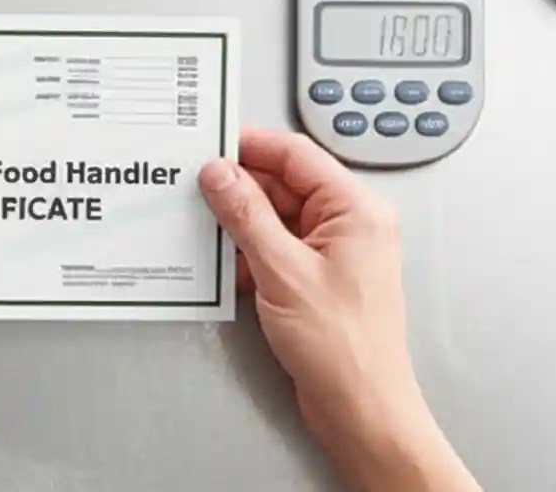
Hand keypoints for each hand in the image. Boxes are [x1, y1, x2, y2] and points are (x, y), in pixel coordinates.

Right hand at [199, 129, 477, 491]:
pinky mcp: (316, 277)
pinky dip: (247, 251)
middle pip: (284, 184)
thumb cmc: (343, 347)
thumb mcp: (282, 271)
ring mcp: (333, 251)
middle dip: (238, 187)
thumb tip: (219, 173)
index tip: (209, 146)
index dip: (250, 146)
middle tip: (193, 189)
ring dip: (239, 222)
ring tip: (203, 228)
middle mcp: (349, 224)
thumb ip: (246, 215)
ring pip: (275, 216)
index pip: (296, 155)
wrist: (361, 408)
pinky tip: (223, 263)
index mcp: (356, 209)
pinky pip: (276, 247)